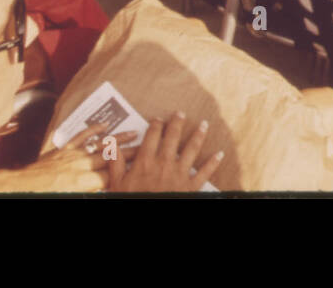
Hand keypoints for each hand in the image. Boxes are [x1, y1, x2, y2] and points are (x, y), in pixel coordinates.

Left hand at [0, 121, 134, 192]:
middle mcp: (82, 166)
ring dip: (117, 138)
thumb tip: (107, 187)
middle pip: (111, 157)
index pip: (114, 174)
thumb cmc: (46, 195)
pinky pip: (80, 137)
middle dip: (130, 151)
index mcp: (86, 182)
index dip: (130, 168)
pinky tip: (103, 126)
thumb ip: (91, 191)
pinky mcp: (63, 149)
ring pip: (99, 145)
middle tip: (147, 145)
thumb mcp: (73, 197)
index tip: (143, 163)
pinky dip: (92, 130)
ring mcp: (73, 155)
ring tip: (134, 133)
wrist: (22, 187)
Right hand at [109, 112, 223, 192]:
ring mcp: (179, 174)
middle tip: (180, 114)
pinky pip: (204, 172)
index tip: (158, 120)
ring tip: (203, 124)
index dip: (155, 126)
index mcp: (146, 162)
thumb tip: (113, 146)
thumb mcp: (118, 184)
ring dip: (198, 136)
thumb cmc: (133, 199)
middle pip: (172, 138)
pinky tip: (219, 154)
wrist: (149, 219)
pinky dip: (213, 163)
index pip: (152, 137)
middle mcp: (164, 163)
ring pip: (191, 150)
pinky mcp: (190, 187)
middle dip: (176, 124)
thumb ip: (116, 164)